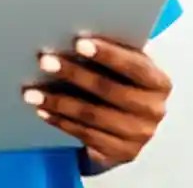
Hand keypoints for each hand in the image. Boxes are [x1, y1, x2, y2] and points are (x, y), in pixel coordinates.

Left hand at [22, 36, 171, 168]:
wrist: (130, 130)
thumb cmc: (125, 88)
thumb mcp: (128, 71)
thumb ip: (117, 55)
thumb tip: (79, 37)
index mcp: (159, 83)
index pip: (135, 66)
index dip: (108, 54)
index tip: (79, 43)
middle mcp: (153, 111)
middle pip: (109, 91)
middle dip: (75, 74)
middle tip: (46, 62)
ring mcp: (138, 136)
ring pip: (92, 116)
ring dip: (59, 102)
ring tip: (33, 91)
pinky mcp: (120, 154)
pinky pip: (84, 135)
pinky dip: (61, 121)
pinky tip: (43, 110)